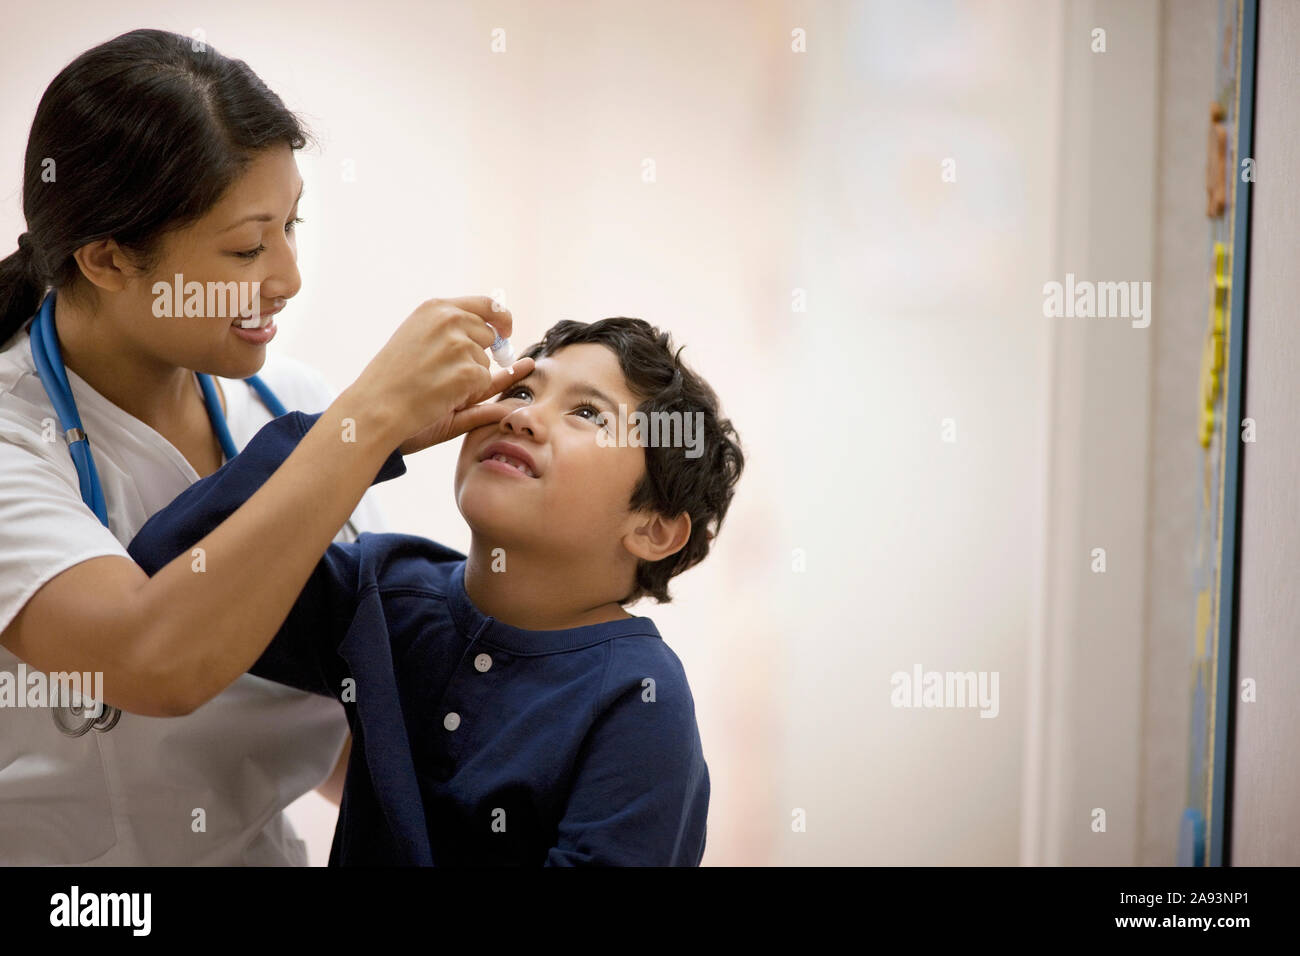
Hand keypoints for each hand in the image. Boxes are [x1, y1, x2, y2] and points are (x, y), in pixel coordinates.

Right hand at [349, 296, 521, 448]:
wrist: (376, 405)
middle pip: (489, 335)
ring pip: (486, 362)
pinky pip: (484, 381)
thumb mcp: (419, 336)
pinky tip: (442, 394)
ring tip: (435, 383)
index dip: (501, 318)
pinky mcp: (468, 371)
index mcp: (436, 308)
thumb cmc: (393, 376)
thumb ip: (453, 327)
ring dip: (469, 376)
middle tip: (447, 371)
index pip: (486, 304)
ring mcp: (460, 345)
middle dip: (478, 354)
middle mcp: (450, 319)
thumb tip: (495, 330)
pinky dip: (469, 392)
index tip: (505, 331)